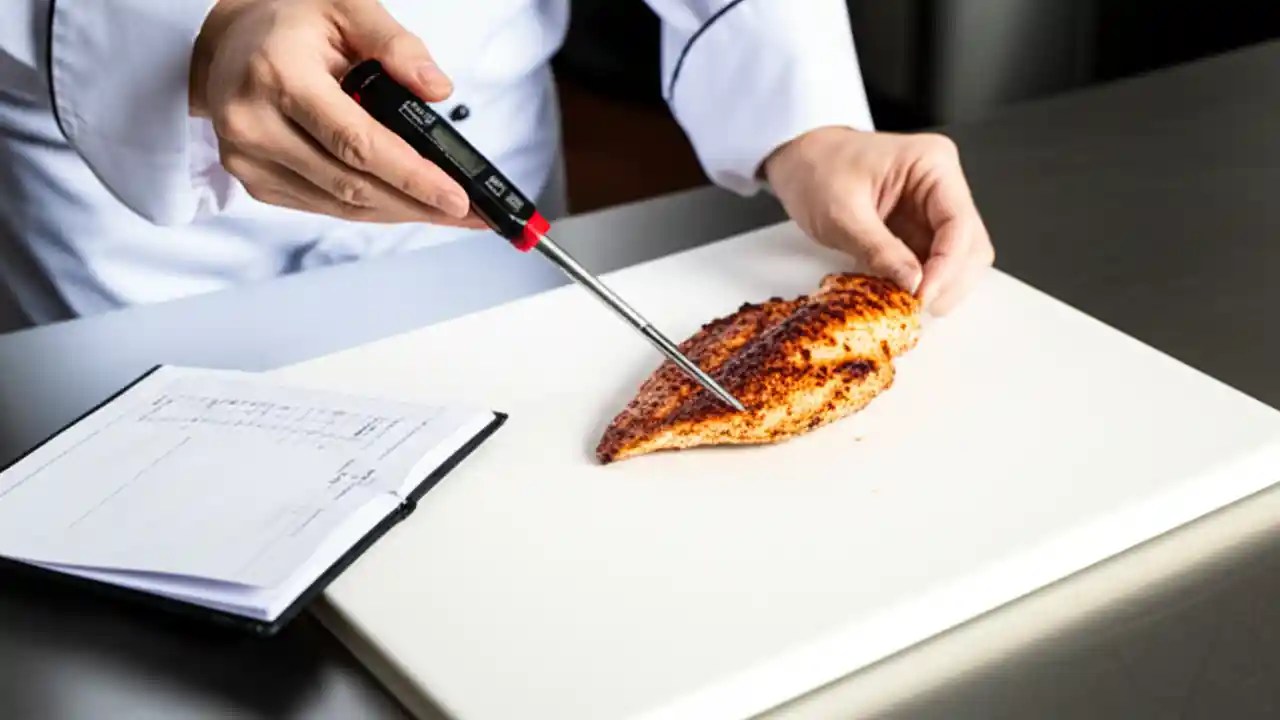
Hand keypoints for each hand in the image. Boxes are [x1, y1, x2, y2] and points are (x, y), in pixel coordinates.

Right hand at [190, 0, 484, 226]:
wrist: (229, 41)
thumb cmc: (294, 23)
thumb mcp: (347, 8)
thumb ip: (396, 44)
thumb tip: (438, 90)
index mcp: (279, 74)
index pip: (357, 142)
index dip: (411, 176)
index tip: (457, 197)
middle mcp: (254, 122)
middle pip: (351, 184)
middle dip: (417, 202)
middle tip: (468, 211)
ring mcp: (249, 159)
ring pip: (340, 204)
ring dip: (399, 211)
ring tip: (444, 210)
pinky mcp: (253, 182)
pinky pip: (324, 206)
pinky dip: (369, 207)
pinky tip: (403, 201)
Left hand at [763, 127, 993, 314]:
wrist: (800, 159)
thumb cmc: (817, 169)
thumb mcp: (841, 213)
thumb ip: (879, 250)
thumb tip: (912, 287)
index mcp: (933, 164)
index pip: (958, 224)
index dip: (946, 267)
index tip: (921, 296)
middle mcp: (943, 185)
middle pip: (970, 246)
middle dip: (948, 281)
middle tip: (915, 308)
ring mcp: (933, 208)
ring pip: (957, 260)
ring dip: (937, 286)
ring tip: (905, 304)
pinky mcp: (919, 228)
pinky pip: (932, 263)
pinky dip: (920, 283)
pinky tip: (899, 295)